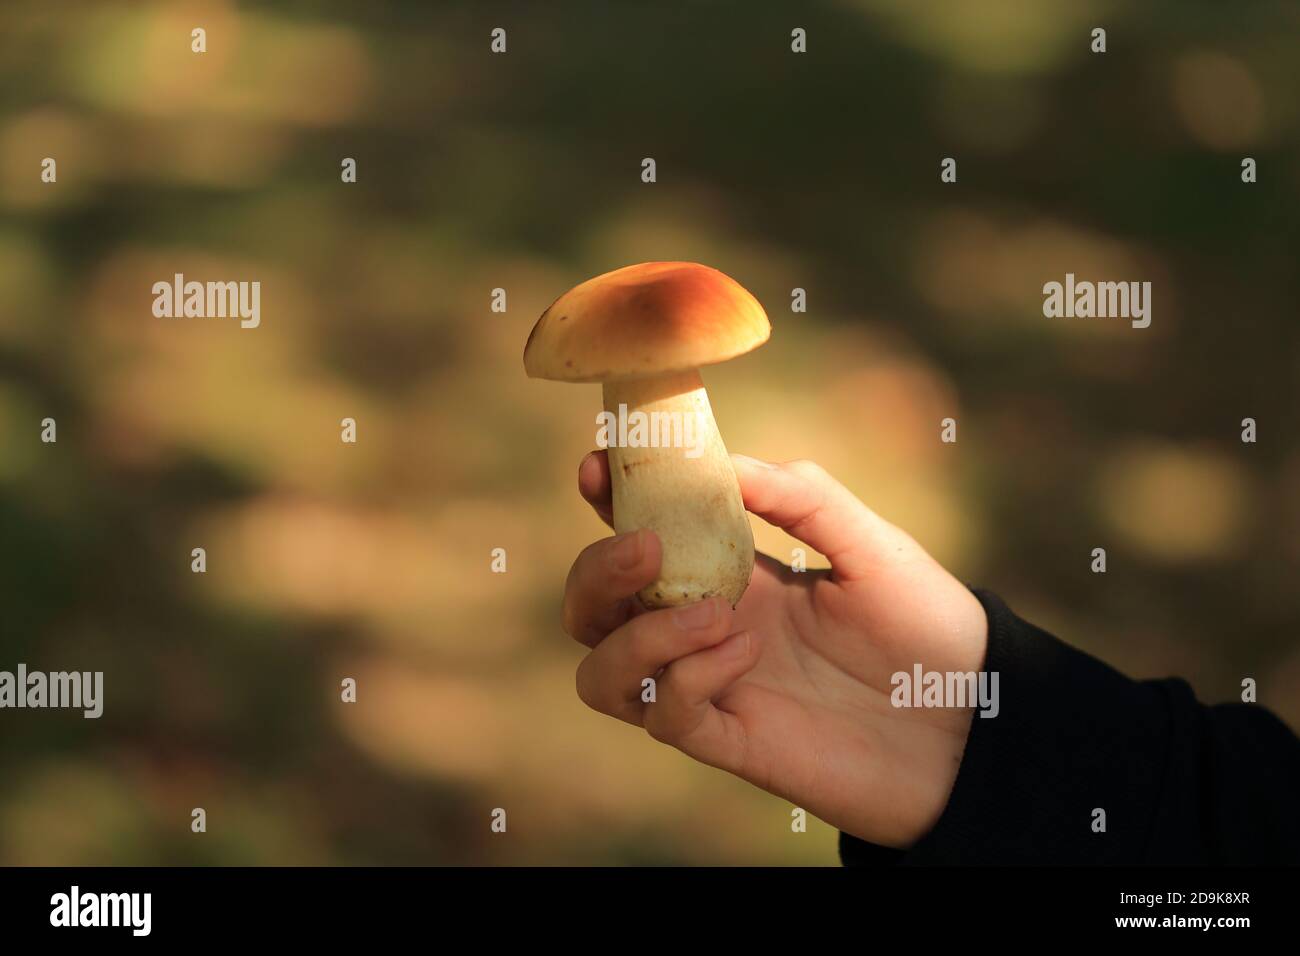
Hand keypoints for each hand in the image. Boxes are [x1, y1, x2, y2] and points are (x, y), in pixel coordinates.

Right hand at [563, 451, 988, 847]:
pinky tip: (748, 657)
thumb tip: (728, 464)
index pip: (639, 535)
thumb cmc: (925, 626)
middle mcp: (705, 629)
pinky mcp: (730, 742)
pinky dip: (689, 678)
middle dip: (597, 573)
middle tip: (647, 547)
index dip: (606, 502)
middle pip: (593, 610)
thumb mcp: (869, 544)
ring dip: (636, 636)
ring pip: (603, 674)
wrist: (972, 718)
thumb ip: (801, 498)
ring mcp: (711, 688)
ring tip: (715, 614)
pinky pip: (665, 715)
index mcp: (730, 574)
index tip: (596, 467)